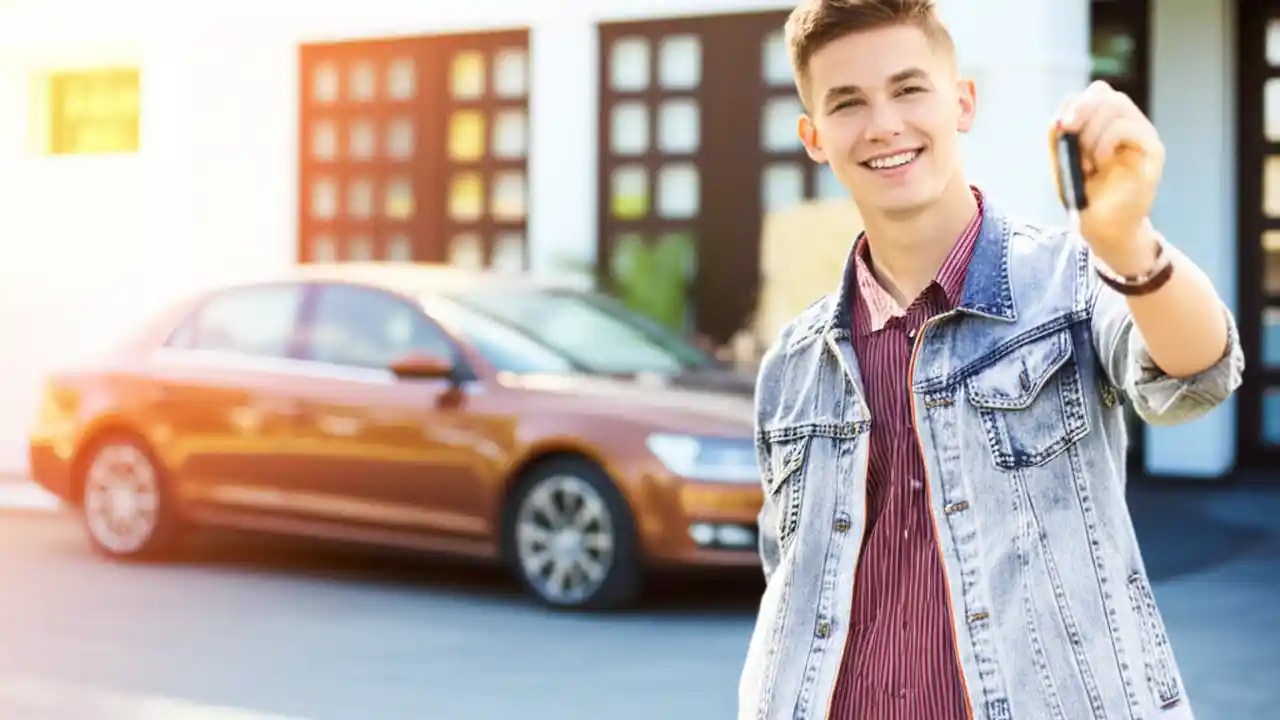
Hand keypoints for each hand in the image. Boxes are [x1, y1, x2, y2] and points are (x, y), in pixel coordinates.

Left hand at [1052, 80, 1165, 273]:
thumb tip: (1058, 116)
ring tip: (1086, 161)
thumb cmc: (1083, 195)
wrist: (1102, 228)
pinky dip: (1107, 142)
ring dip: (1092, 131)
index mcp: (1108, 124)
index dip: (1077, 102)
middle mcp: (1129, 125)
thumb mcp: (1063, 162)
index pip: (1098, 91)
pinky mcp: (1153, 152)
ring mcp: (1143, 136)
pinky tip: (1099, 163)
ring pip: (1118, 106)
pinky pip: (1130, 129)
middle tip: (1068, 133)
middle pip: (1108, 93)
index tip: (1061, 126)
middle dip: (1082, 110)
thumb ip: (1059, 137)